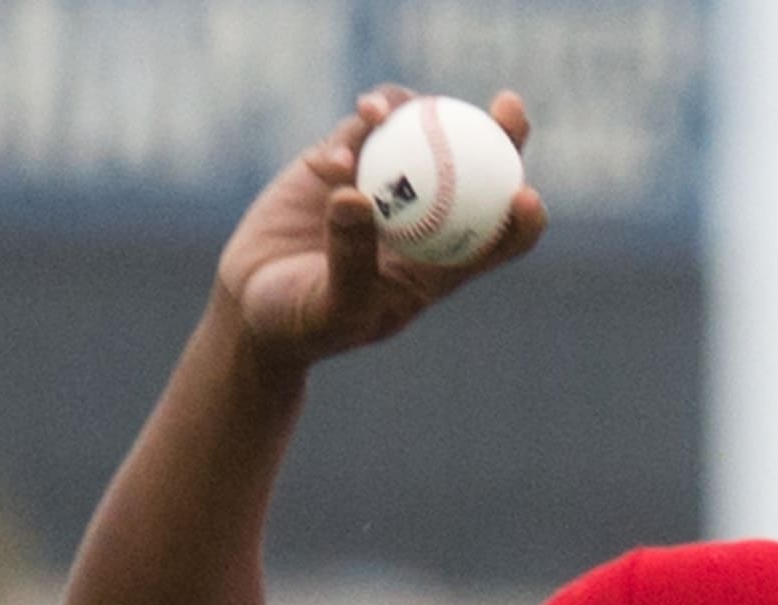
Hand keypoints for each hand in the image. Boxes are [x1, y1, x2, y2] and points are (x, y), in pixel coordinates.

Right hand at [218, 88, 545, 369]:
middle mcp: (422, 218)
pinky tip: (343, 141)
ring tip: (377, 114)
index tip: (526, 195)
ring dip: (417, 113)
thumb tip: (359, 196)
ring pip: (422, 132)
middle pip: (479, 169)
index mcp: (438, 266)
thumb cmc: (302, 326)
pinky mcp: (347, 158)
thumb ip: (350, 261)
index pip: (498, 240)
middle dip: (502, 134)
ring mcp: (386, 183)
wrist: (251, 305)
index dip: (523, 217)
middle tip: (507, 107)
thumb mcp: (331, 308)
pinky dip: (359, 124)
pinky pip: (366, 126)